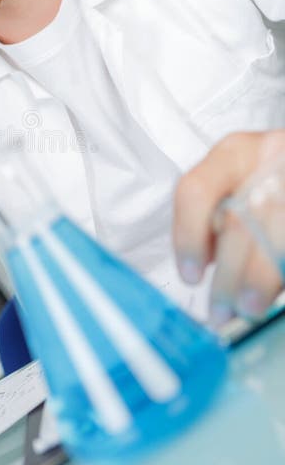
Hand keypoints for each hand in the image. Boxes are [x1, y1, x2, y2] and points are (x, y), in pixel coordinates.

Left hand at [173, 130, 284, 322]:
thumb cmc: (263, 187)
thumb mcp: (237, 188)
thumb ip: (215, 221)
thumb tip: (203, 266)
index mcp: (235, 154)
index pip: (196, 190)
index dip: (188, 237)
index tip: (190, 276)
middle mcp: (268, 158)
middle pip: (239, 222)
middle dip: (227, 276)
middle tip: (220, 311)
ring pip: (273, 236)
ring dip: (258, 280)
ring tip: (248, 308)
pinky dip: (280, 271)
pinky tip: (274, 292)